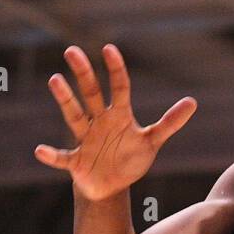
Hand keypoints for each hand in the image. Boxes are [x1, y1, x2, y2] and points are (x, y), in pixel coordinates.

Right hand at [35, 44, 196, 200]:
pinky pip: (61, 157)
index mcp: (119, 115)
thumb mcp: (152, 141)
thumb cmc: (130, 159)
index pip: (119, 87)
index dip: (115, 69)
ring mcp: (85, 140)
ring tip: (55, 80)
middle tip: (72, 50)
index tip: (109, 48)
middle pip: (90, 93)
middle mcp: (99, 122)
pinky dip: (51, 155)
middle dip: (82, 73)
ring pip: (74, 116)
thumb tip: (193, 102)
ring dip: (66, 100)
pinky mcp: (75, 161)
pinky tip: (40, 150)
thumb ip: (170, 123)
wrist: (110, 185)